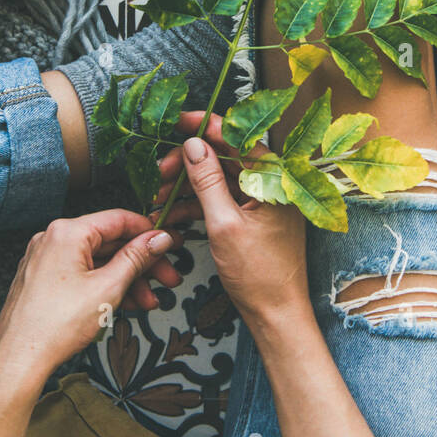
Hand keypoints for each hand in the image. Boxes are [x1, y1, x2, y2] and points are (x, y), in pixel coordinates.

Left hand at [0, 210, 181, 399]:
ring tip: (148, 301)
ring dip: (126, 280)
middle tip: (167, 278)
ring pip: (97, 262)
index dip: (149, 233)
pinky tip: (124, 303)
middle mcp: (53, 240)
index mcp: (67, 232)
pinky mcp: (42, 280)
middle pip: (109, 243)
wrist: (19, 361)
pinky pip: (81, 275)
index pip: (119, 219)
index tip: (168, 245)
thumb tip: (158, 239)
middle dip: (141, 264)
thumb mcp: (109, 288)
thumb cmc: (54, 327)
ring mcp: (45, 260)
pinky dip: (104, 286)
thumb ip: (137, 258)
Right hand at [156, 112, 310, 328]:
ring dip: (189, 185)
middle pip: (226, 158)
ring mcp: (263, 203)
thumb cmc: (258, 275)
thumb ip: (208, 181)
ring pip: (221, 180)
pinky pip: (223, 201)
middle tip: (161, 171)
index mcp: (275, 180)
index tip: (179, 121)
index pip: (239, 138)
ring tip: (159, 196)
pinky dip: (198, 205)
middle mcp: (273, 185)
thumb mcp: (224, 224)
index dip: (207, 126)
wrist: (276, 315)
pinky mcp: (254, 219)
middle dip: (190, 162)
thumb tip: (194, 145)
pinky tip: (172, 214)